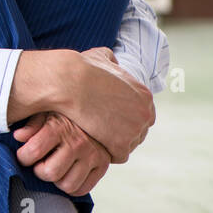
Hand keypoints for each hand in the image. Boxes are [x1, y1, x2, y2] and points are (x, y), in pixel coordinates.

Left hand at [12, 111, 109, 195]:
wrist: (97, 111)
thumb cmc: (65, 114)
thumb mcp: (45, 111)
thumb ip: (31, 124)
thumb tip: (18, 136)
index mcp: (59, 127)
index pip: (34, 151)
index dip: (23, 157)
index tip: (24, 155)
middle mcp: (78, 143)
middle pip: (50, 173)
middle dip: (39, 171)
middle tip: (39, 163)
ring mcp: (92, 156)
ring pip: (67, 185)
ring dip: (56, 181)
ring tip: (54, 168)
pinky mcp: (102, 166)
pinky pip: (83, 189)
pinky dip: (72, 187)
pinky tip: (67, 174)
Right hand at [64, 47, 155, 163]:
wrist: (67, 82)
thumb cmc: (79, 69)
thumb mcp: (100, 56)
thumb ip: (112, 61)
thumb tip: (112, 62)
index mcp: (144, 95)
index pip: (141, 116)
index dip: (123, 119)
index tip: (106, 119)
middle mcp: (145, 113)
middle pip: (137, 132)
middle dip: (120, 133)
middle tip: (98, 130)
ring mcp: (135, 130)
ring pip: (127, 145)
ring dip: (112, 143)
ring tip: (93, 137)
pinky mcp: (121, 144)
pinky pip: (117, 156)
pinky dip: (104, 152)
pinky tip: (91, 143)